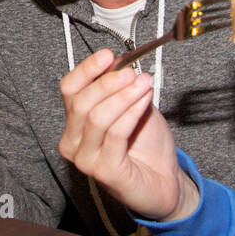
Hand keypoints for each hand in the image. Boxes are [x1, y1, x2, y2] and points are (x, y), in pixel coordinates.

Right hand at [57, 48, 195, 220]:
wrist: (165, 180)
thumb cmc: (146, 145)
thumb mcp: (131, 105)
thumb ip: (120, 87)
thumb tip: (117, 61)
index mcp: (75, 124)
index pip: (69, 89)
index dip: (87, 70)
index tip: (107, 55)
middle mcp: (73, 142)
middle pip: (81, 102)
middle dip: (108, 82)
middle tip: (131, 72)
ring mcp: (86, 159)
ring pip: (97, 117)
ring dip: (123, 95)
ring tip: (144, 84)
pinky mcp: (104, 171)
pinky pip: (115, 134)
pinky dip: (131, 112)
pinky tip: (144, 100)